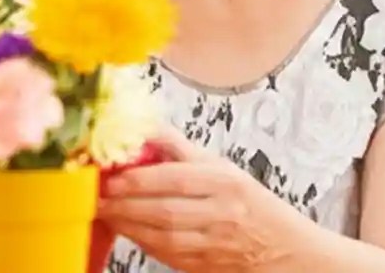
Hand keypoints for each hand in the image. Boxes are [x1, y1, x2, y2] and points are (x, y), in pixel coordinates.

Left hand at [99, 129, 317, 271]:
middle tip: (99, 196)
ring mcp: (215, 244)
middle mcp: (222, 213)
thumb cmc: (251, 203)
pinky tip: (129, 231)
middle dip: (125, 204)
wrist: (286, 249)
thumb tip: (145, 126)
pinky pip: (169, 255)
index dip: (139, 179)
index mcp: (226, 182)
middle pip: (165, 210)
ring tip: (106, 213)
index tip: (112, 176)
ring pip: (163, 237)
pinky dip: (144, 243)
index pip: (175, 178)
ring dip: (129, 226)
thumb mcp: (222, 167)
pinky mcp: (207, 266)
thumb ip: (181, 149)